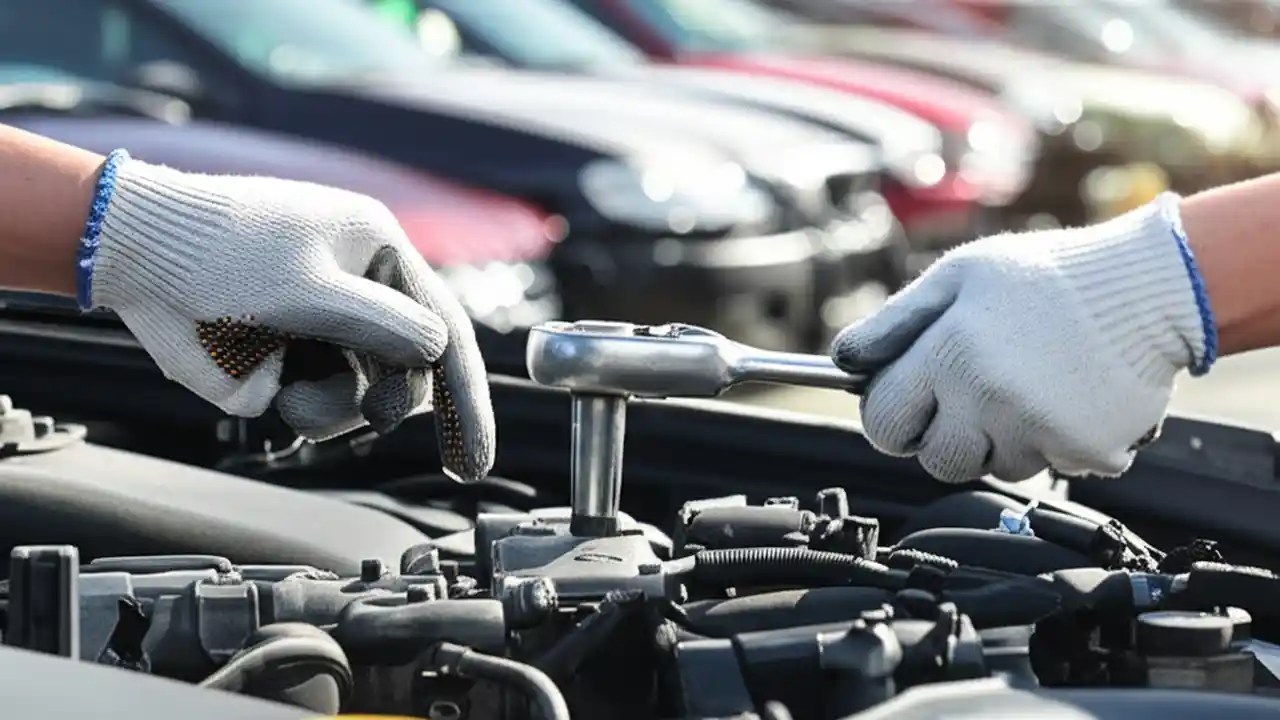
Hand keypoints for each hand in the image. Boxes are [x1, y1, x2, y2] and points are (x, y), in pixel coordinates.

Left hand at [81, 152, 493, 481]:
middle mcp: (364, 290)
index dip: (465, 397)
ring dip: (337, 408)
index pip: (444, 329)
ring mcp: (330, 328)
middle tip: (374, 415)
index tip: (473, 461)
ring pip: (369, 395)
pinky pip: (326, 404)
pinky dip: (308, 407)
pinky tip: (278, 387)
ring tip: (293, 393)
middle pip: (412, 369)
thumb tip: (437, 352)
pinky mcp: (296, 359)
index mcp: (379, 253)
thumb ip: (384, 325)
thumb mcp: (310, 288)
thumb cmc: (220, 253)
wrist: (136, 258)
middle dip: (389, 398)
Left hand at [831, 195, 1212, 482]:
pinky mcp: (1084, 452)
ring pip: (991, 468)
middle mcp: (990, 399)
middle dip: (942, 436)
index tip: (904, 403)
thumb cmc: (1046, 276)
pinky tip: (1062, 397)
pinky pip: (1045, 468)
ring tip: (1025, 385)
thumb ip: (894, 322)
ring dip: (998, 440)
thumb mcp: (959, 276)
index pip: (884, 423)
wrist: (1150, 287)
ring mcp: (1038, 431)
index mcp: (951, 354)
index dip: (889, 416)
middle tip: (968, 395)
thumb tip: (842, 362)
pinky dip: (1048, 443)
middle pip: (935, 461)